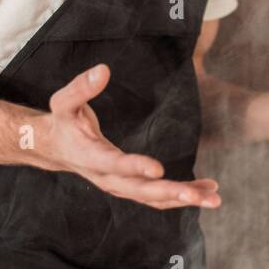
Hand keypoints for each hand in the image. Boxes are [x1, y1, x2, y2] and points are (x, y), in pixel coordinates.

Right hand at [42, 64, 220, 210]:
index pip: (115, 164)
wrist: (55, 147)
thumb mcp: (63, 102)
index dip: (135, 167)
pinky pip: (157, 196)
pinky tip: (206, 190)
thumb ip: (81, 87)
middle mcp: (107, 178)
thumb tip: (103, 70)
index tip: (158, 169)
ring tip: (213, 197)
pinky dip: (181, 196)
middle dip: (169, 193)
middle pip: (139, 191)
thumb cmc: (62, 121)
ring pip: (153, 198)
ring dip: (183, 199)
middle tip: (196, 196)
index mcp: (91, 157)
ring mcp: (119, 185)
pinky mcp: (129, 186)